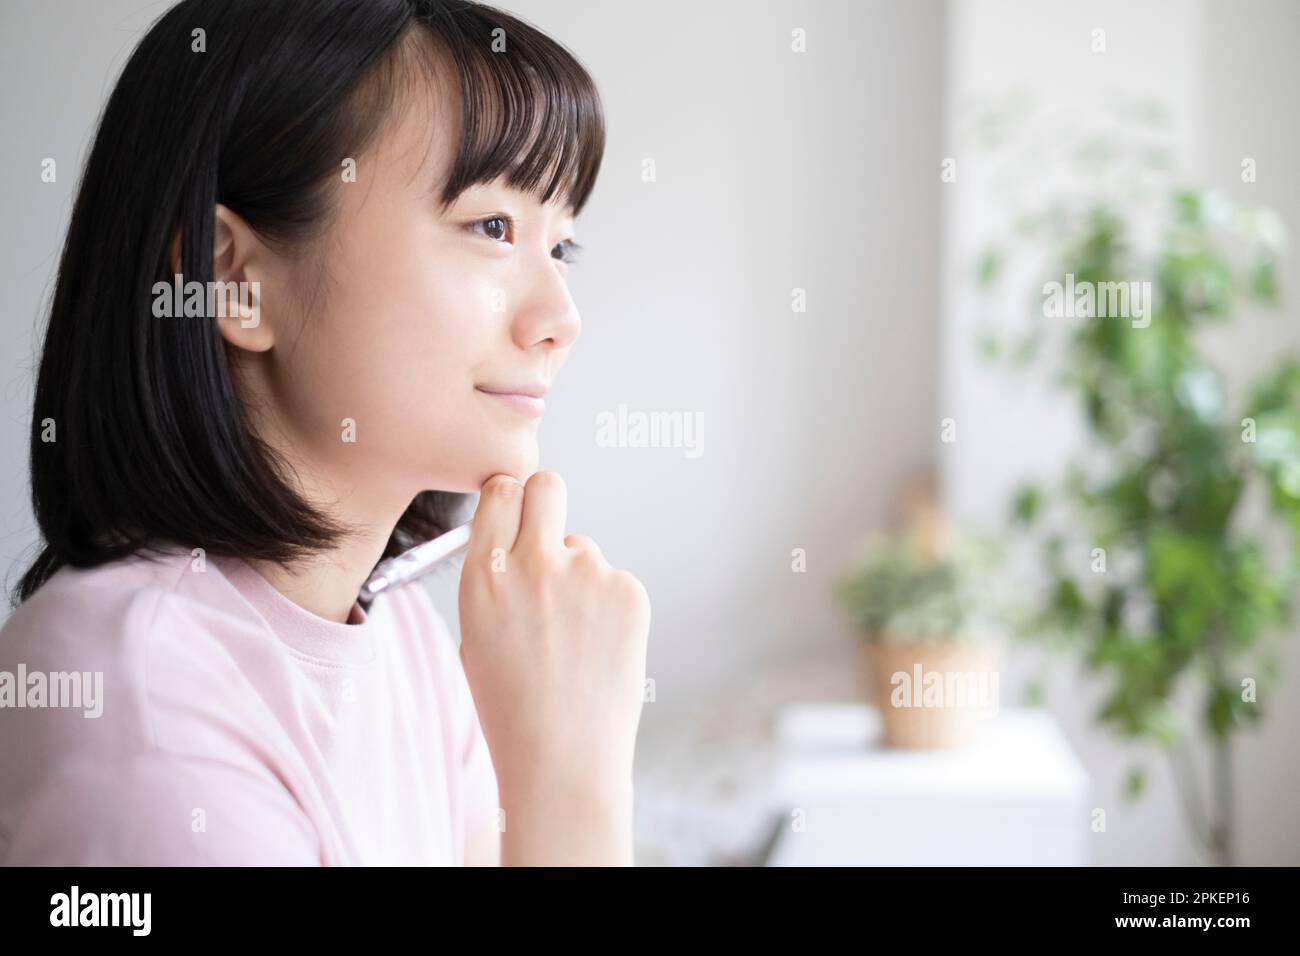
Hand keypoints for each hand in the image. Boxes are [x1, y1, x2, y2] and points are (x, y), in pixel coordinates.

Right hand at [457, 471, 650, 862]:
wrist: (562, 760)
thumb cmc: (512, 707)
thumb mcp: (475, 636)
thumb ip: (496, 580)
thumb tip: (520, 542)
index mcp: (483, 576)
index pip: (500, 491)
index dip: (510, 502)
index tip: (515, 515)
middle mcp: (533, 563)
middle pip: (547, 486)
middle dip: (546, 502)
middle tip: (550, 541)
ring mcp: (586, 574)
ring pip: (583, 549)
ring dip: (579, 580)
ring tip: (572, 642)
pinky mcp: (629, 591)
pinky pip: (615, 582)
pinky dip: (609, 609)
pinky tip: (598, 651)